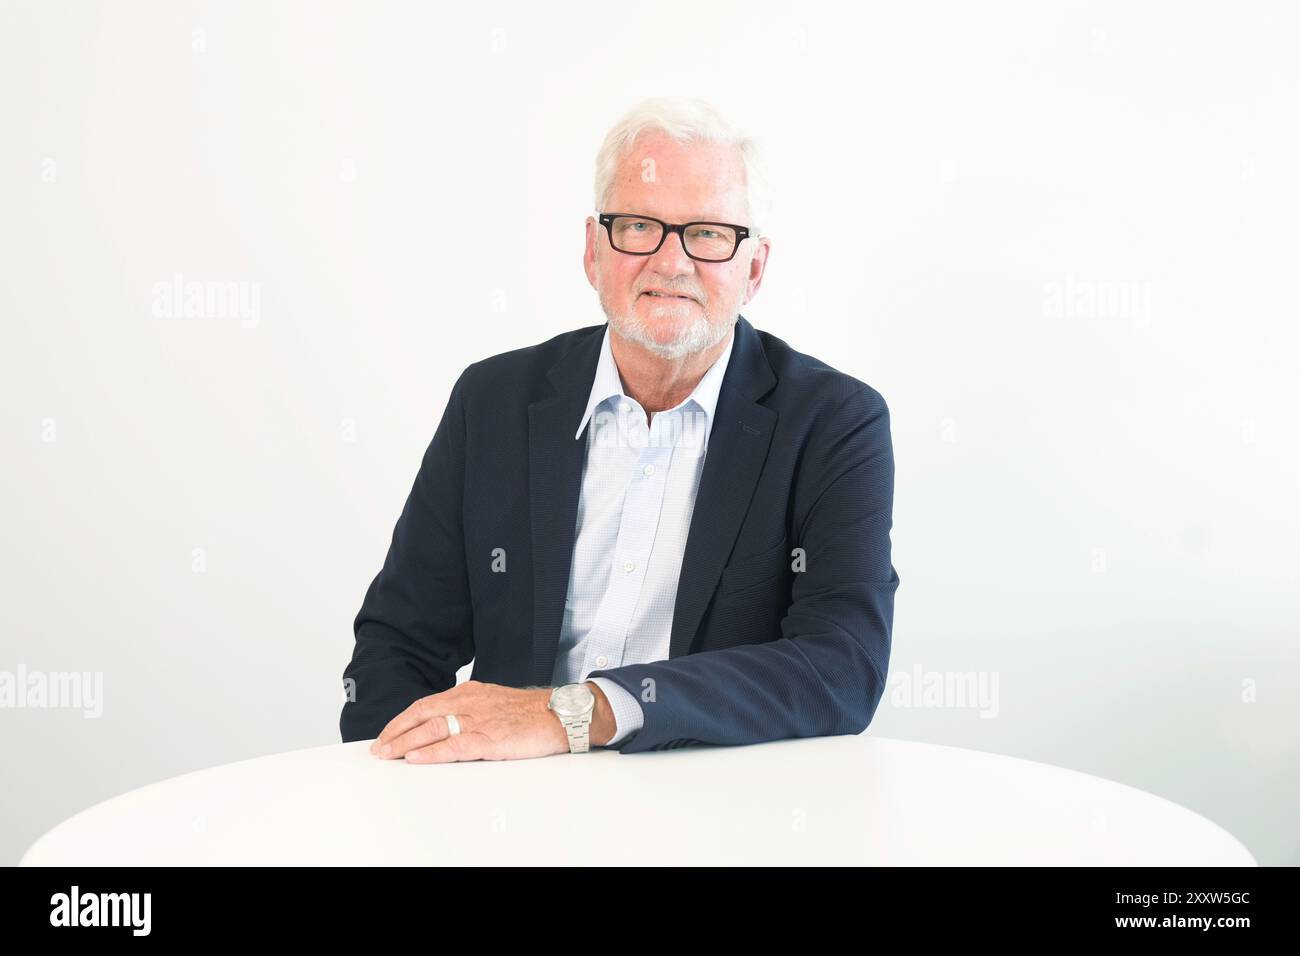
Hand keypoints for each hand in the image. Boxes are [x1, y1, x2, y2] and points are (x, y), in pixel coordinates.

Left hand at [368, 680, 608, 762]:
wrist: (561, 713)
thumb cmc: (532, 712)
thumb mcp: (495, 703)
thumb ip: (471, 711)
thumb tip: (447, 725)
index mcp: (470, 692)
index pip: (427, 703)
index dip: (403, 719)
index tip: (388, 733)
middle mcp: (470, 702)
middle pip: (423, 714)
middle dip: (396, 731)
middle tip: (378, 748)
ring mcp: (479, 719)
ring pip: (432, 728)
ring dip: (405, 742)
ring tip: (388, 754)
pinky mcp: (490, 737)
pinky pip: (453, 745)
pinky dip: (431, 752)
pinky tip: (415, 759)